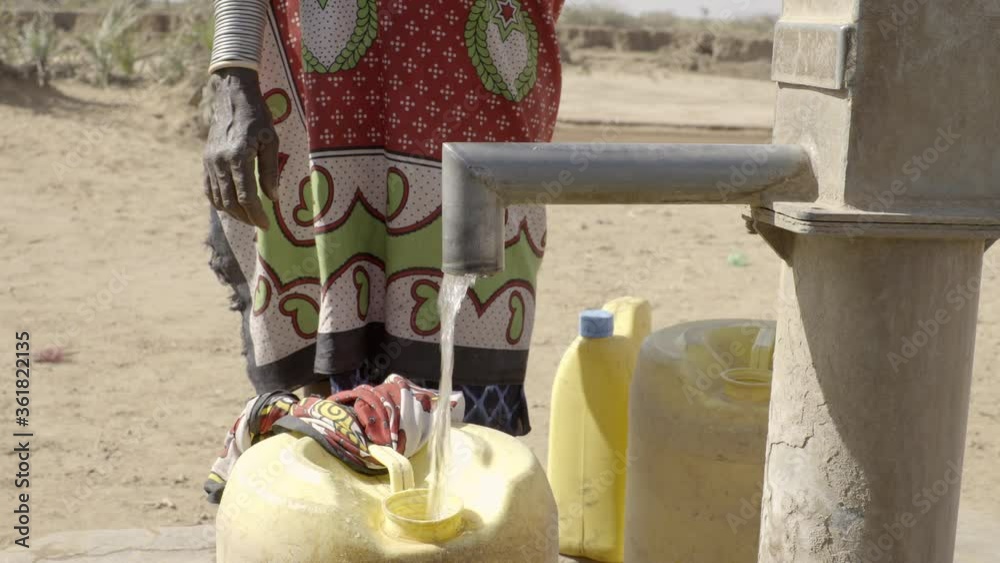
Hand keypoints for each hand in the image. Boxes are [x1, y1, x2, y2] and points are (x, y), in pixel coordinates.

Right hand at [203, 68, 279, 228]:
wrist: (231, 95)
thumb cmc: (257, 115)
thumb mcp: (270, 140)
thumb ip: (271, 170)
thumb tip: (272, 197)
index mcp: (238, 157)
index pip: (246, 196)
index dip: (257, 215)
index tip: (266, 225)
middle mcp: (220, 162)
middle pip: (230, 202)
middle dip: (246, 217)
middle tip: (260, 224)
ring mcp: (210, 162)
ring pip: (218, 198)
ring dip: (233, 213)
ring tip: (249, 217)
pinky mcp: (205, 160)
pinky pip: (208, 188)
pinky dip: (219, 202)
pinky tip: (231, 206)